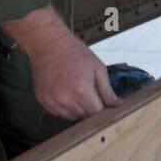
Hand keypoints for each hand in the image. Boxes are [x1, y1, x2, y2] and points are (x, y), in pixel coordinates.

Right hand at [1, 5, 120, 119]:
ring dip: (78, 110)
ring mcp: (51, 100)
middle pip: (84, 116)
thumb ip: (107, 90)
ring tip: (79, 93)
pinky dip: (65, 108)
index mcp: (80, 90)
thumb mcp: (98, 68)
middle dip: (91, 109)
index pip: (96, 112)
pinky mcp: (42, 100)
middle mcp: (64, 98)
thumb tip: (118, 105)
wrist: (49, 44)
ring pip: (71, 117)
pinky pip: (58, 113)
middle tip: (92, 95)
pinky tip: (68, 94)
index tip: (104, 102)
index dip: (103, 108)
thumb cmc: (76, 54)